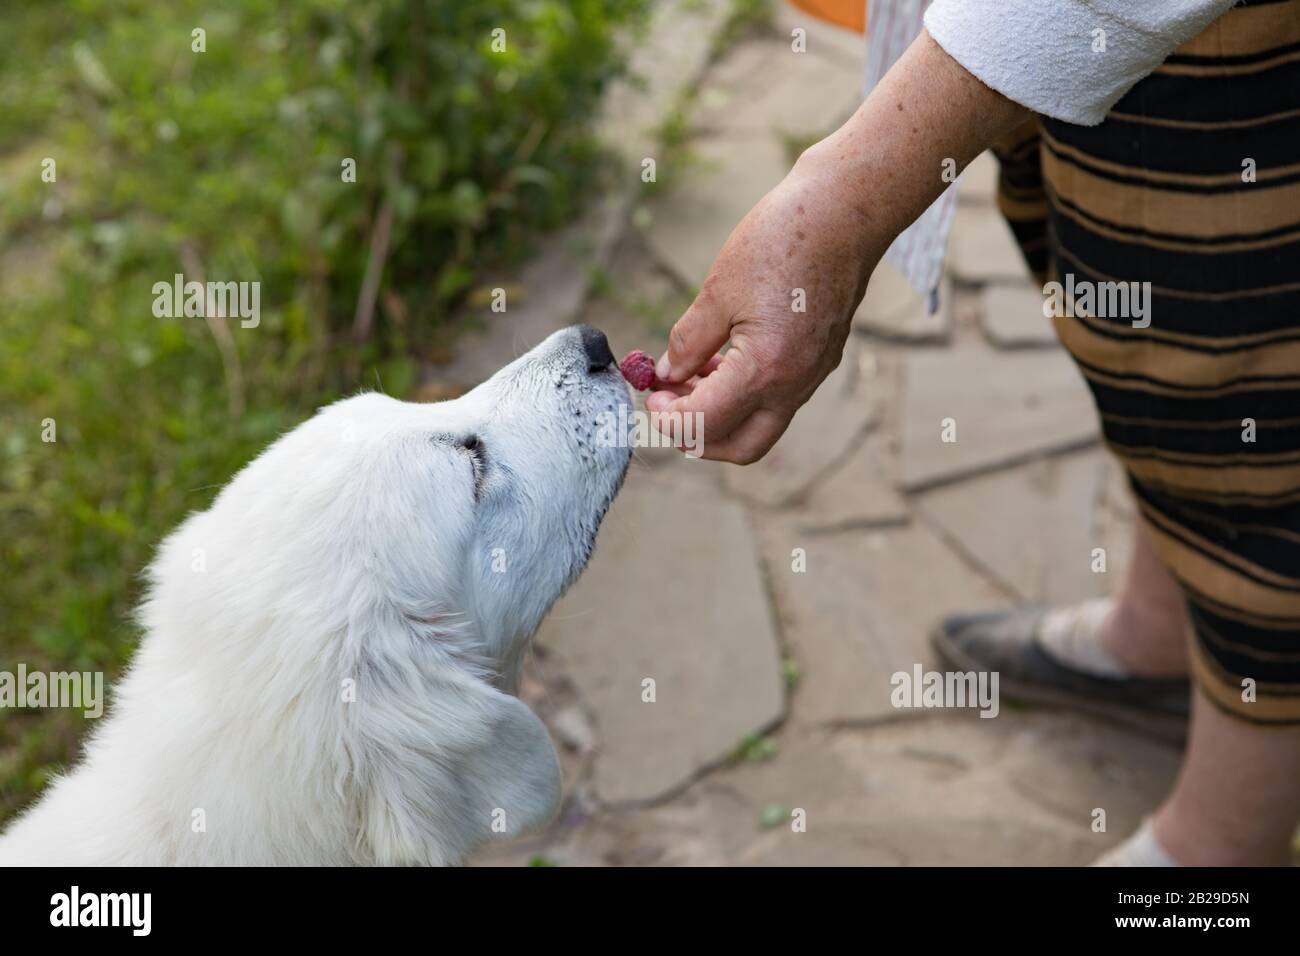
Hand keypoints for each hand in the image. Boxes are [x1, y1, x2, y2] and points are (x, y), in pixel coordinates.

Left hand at [645, 148, 883, 463]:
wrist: (846, 210)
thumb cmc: (783, 240)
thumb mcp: (718, 290)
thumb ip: (688, 342)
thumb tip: (666, 375)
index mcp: (765, 369)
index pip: (705, 424)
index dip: (668, 417)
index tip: (651, 395)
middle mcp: (794, 384)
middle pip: (741, 447)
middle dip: (698, 438)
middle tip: (669, 406)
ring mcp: (813, 374)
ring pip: (762, 424)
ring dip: (722, 415)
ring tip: (692, 376)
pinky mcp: (821, 359)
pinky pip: (780, 397)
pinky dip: (746, 394)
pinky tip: (724, 359)